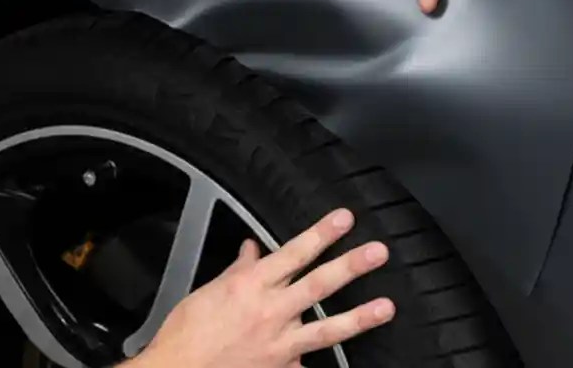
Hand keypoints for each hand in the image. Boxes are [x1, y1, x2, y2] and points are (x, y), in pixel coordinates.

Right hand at [127, 209, 391, 367]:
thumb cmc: (185, 336)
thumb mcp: (208, 293)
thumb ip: (239, 271)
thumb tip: (253, 249)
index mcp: (250, 287)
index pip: (293, 253)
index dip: (321, 234)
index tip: (344, 218)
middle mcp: (269, 314)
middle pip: (318, 285)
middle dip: (350, 266)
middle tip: (378, 252)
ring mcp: (278, 346)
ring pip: (326, 330)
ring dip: (359, 318)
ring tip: (386, 307)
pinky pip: (304, 364)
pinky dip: (312, 359)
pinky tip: (337, 360)